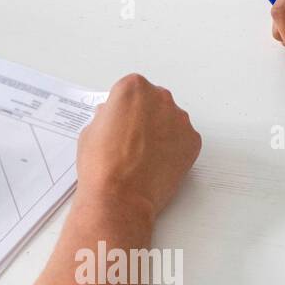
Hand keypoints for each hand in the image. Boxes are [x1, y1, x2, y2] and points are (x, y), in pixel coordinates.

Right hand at [75, 74, 201, 220]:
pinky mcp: (193, 141)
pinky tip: (157, 163)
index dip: (124, 109)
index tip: (121, 123)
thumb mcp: (91, 130)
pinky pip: (183, 139)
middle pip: (154, 101)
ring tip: (144, 155)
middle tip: (132, 140)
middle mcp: (160, 98)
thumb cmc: (103, 166)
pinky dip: (174, 148)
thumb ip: (107, 116)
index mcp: (133, 88)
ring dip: (161, 131)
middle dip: (145, 117)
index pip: (131, 90)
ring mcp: (179, 119)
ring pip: (170, 119)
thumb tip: (113, 117)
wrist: (121, 196)